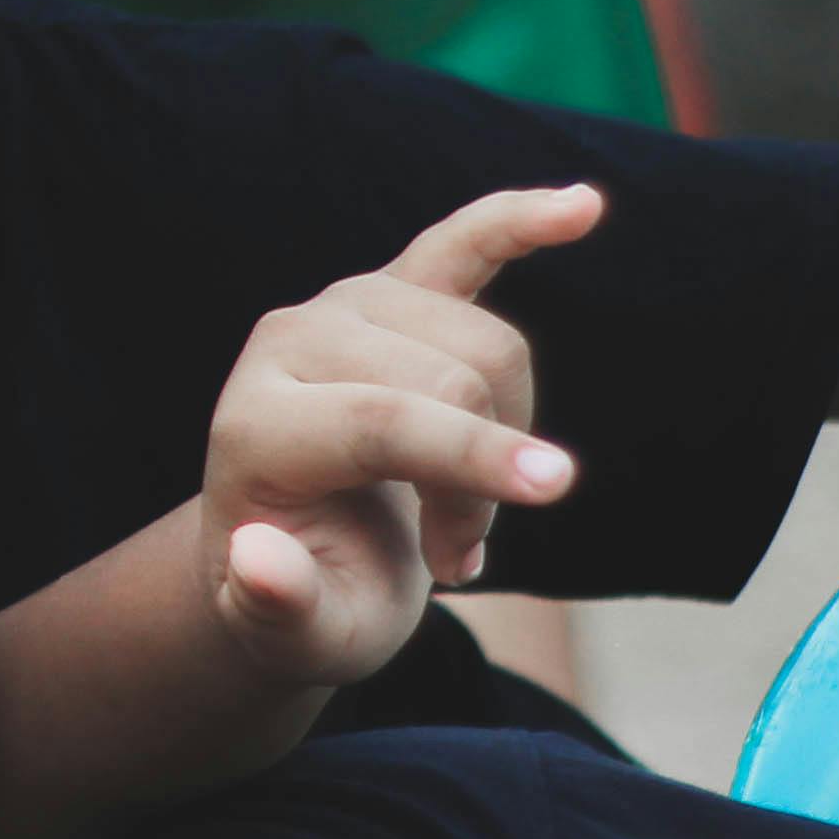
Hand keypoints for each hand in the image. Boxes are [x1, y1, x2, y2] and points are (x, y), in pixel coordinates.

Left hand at [198, 184, 598, 691]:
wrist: (297, 550)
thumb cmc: (308, 597)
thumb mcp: (289, 632)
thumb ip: (277, 606)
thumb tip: (257, 560)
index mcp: (256, 423)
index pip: (381, 419)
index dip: (472, 457)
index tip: (554, 488)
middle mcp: (290, 342)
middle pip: (453, 382)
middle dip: (485, 482)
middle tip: (454, 556)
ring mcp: (343, 307)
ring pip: (490, 346)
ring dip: (509, 437)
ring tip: (460, 509)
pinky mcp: (393, 292)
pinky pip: (466, 243)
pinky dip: (522, 221)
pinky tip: (582, 207)